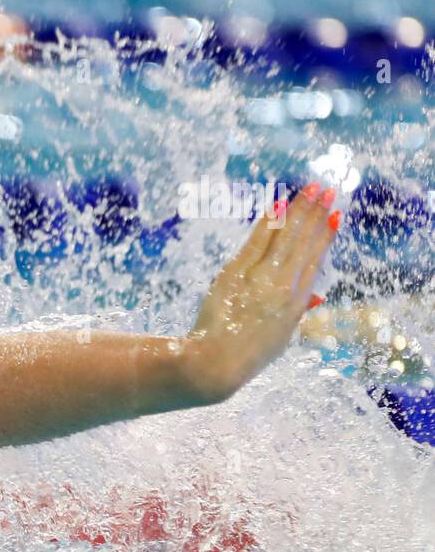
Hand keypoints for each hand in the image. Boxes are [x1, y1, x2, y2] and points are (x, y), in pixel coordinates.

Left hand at [181, 183, 340, 402]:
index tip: (335, 216)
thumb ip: (297, 312)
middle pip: (304, 242)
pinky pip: (257, 241)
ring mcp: (261, 278)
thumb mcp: (282, 336)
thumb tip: (314, 297)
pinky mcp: (236, 273)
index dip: (325, 236)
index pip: (315, 260)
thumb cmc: (247, 354)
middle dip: (317, 213)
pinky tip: (279, 204)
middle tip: (327, 189)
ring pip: (285, 236)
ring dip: (300, 209)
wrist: (217, 362)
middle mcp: (284, 287)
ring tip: (311, 189)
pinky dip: (269, 221)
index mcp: (298, 303)